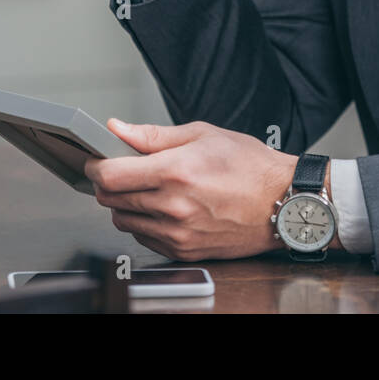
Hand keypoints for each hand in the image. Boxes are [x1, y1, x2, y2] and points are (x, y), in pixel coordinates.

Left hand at [84, 119, 295, 260]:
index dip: (96, 166)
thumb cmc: (250, 167)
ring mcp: (178, 232)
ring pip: (123, 221)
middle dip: (107, 183)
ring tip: (146, 189)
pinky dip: (143, 222)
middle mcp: (173, 206)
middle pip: (110, 200)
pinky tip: (162, 207)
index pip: (110, 176)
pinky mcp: (184, 250)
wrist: (283, 202)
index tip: (97, 160)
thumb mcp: (203, 135)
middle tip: (122, 171)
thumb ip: (153, 135)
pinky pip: (144, 238)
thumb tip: (118, 129)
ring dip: (124, 204)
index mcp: (176, 171)